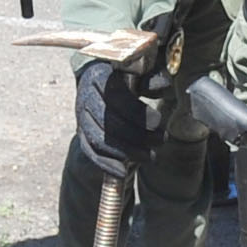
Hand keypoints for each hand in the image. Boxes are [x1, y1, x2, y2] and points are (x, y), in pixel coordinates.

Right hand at [76, 57, 149, 179]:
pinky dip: (106, 164)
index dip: (137, 112)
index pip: (116, 97)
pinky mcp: (82, 133)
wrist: (102, 87)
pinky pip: (90, 151)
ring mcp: (81, 116)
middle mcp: (85, 96)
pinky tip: (122, 172)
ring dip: (127, 152)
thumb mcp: (140, 74)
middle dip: (137, 135)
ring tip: (150, 156)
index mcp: (99, 76)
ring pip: (99, 139)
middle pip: (108, 121)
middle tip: (161, 140)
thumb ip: (151, 80)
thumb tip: (164, 86)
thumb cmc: (127, 78)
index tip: (158, 122)